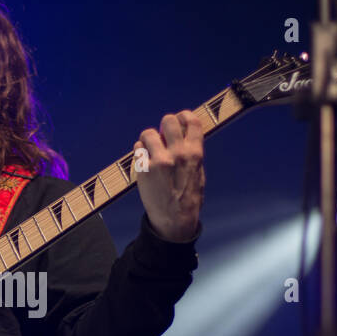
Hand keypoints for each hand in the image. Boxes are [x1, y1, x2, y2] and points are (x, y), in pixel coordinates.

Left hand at [132, 110, 204, 242]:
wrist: (175, 220)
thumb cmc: (188, 197)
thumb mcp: (198, 172)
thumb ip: (192, 152)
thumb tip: (183, 135)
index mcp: (195, 153)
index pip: (192, 121)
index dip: (184, 116)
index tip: (179, 119)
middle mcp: (178, 153)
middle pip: (168, 120)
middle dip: (163, 126)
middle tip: (161, 136)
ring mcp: (160, 161)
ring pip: (148, 133)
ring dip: (148, 139)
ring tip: (150, 150)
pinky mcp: (144, 169)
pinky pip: (138, 149)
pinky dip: (140, 153)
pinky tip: (144, 162)